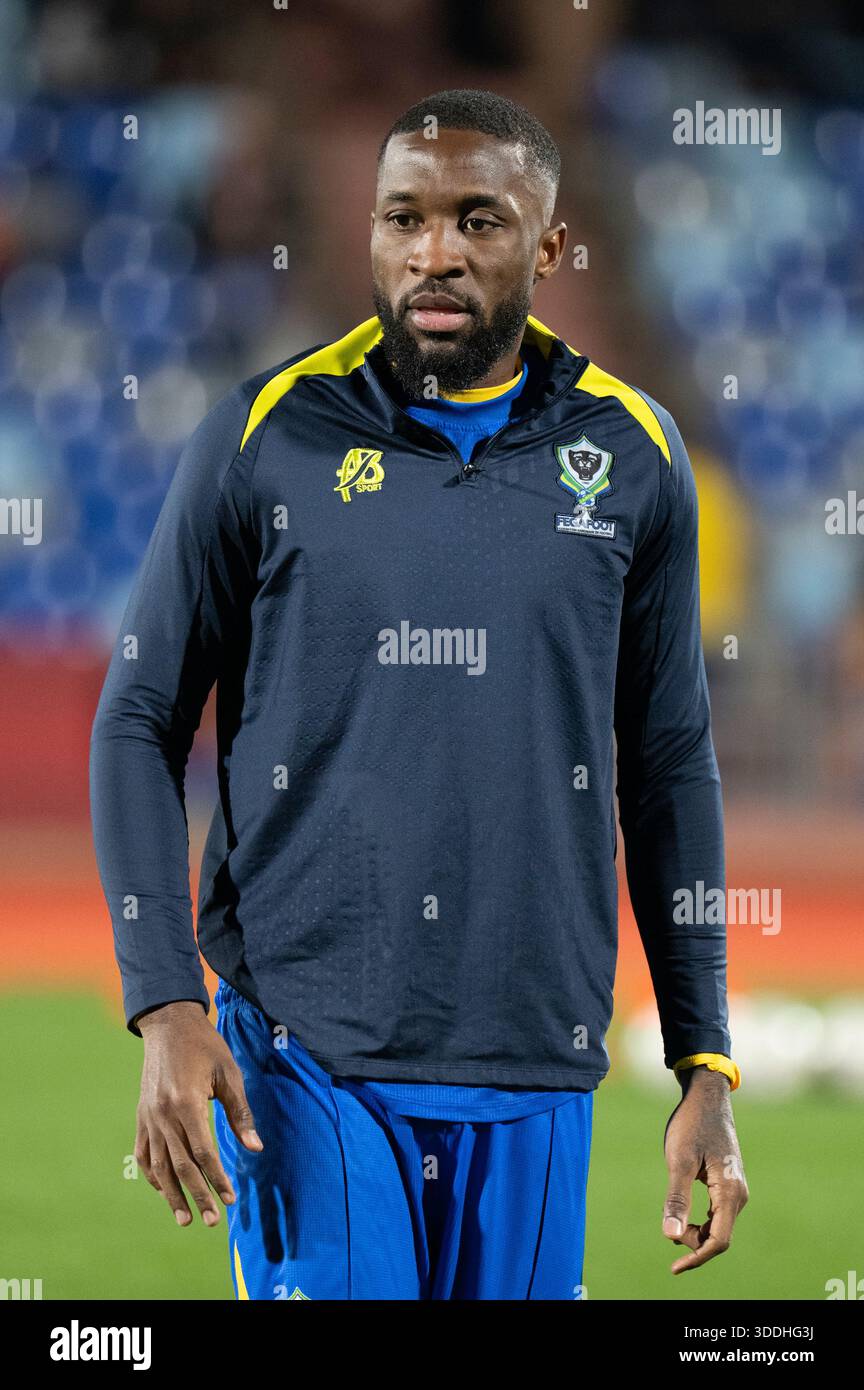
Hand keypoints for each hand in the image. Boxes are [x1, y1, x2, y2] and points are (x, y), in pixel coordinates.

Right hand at [134, 1000, 262, 1226]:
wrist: (168, 1024)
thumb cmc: (205, 1046)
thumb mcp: (228, 1073)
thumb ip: (240, 1112)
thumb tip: (255, 1148)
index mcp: (186, 1103)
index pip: (203, 1152)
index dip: (217, 1178)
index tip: (230, 1198)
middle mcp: (163, 1115)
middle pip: (181, 1165)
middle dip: (197, 1196)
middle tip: (211, 1221)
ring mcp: (148, 1117)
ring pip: (159, 1166)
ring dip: (172, 1195)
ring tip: (186, 1219)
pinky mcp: (141, 1116)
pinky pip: (144, 1153)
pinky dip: (153, 1175)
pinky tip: (164, 1190)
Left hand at [661, 1066, 748, 1272]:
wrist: (707, 1097)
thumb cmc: (692, 1125)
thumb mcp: (679, 1161)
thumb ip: (676, 1199)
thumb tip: (670, 1237)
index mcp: (730, 1193)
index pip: (719, 1241)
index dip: (697, 1257)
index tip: (674, 1267)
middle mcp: (738, 1194)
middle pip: (719, 1236)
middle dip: (694, 1242)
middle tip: (668, 1226)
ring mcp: (736, 1189)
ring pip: (718, 1225)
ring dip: (696, 1231)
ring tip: (673, 1219)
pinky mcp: (728, 1182)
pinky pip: (717, 1212)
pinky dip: (701, 1220)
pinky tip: (684, 1214)